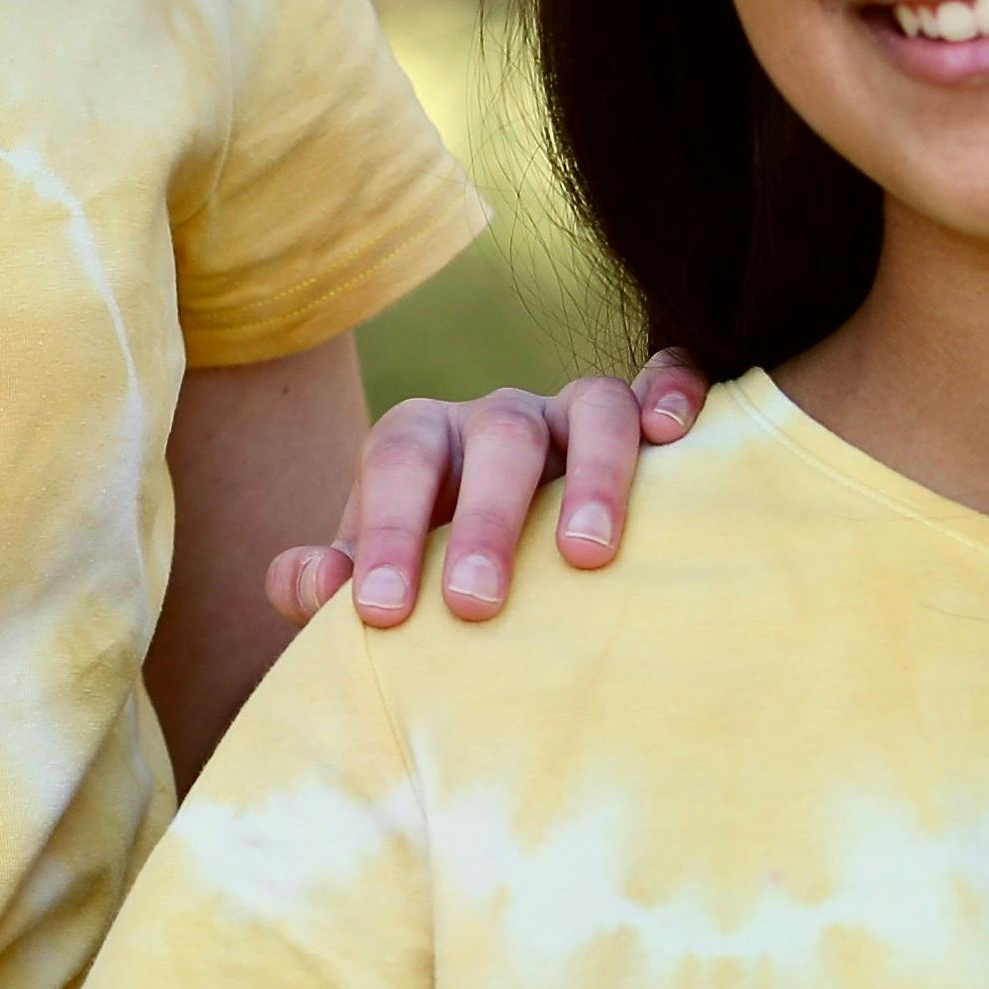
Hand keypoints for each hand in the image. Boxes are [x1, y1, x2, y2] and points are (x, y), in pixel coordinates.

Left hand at [270, 355, 703, 630]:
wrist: (519, 568)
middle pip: (498, 436)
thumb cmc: (438, 583)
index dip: (388, 531)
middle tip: (474, 607)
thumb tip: (312, 583)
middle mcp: (500, 418)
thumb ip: (323, 585)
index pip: (397, 462)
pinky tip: (675, 436)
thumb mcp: (377, 585)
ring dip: (592, 476)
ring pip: (592, 407)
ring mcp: (576, 414)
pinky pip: (671, 375)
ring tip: (586, 557)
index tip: (384, 613)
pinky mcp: (648, 418)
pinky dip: (673, 391)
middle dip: (485, 522)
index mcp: (423, 442)